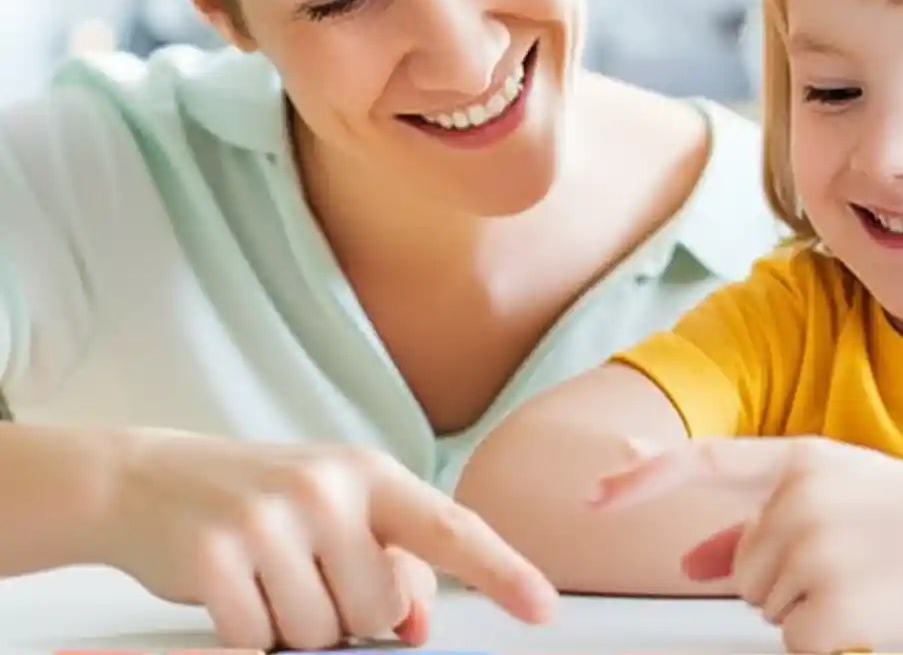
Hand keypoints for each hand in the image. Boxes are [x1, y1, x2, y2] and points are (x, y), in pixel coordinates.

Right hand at [99, 430, 557, 650]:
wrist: (149, 479)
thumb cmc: (262, 500)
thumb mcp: (337, 513)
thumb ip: (392, 563)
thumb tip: (418, 625)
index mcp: (370, 474)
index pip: (450, 529)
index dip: (503, 572)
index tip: (543, 609)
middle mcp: (326, 489)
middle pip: (378, 611)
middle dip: (347, 615)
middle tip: (305, 573)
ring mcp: (269, 520)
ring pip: (320, 634)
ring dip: (296, 626)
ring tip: (268, 576)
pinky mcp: (215, 557)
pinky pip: (259, 640)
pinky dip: (248, 633)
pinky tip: (232, 589)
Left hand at [589, 437, 902, 652]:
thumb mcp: (837, 497)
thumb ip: (755, 524)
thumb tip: (688, 564)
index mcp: (800, 459)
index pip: (704, 461)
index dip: (643, 479)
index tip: (594, 495)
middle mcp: (798, 498)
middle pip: (741, 567)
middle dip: (780, 578)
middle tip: (849, 563)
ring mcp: (815, 550)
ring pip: (765, 605)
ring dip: (807, 608)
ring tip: (866, 579)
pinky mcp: (833, 605)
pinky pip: (794, 642)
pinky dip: (827, 641)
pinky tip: (870, 612)